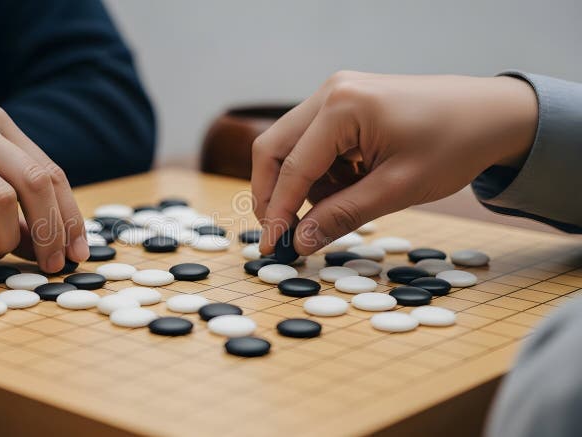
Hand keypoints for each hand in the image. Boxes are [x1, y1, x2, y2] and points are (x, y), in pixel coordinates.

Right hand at [252, 71, 537, 254]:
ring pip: (291, 146)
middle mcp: (330, 92)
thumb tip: (301, 242)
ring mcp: (335, 93)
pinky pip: (313, 142)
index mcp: (342, 107)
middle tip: (283, 232)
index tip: (271, 247)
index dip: (277, 212)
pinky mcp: (344, 102)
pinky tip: (352, 185)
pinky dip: (321, 172)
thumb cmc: (454, 146)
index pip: (292, 168)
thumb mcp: (397, 189)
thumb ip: (342, 215)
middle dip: (273, 194)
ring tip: (339, 205)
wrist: (493, 114)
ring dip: (302, 184)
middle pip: (274, 148)